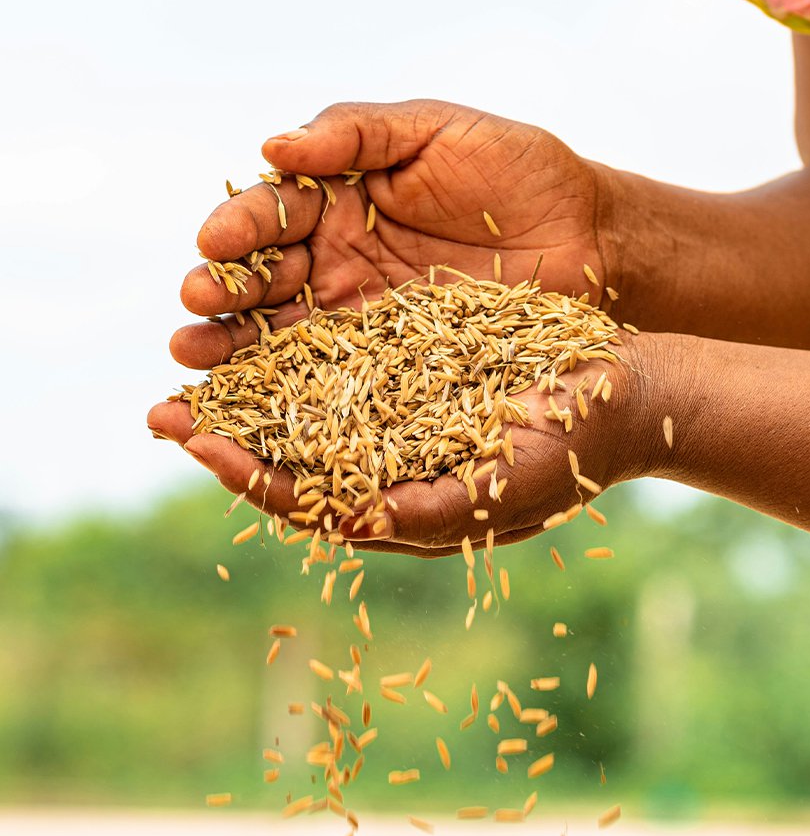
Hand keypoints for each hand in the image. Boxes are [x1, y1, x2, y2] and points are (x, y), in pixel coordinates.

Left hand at [147, 336, 654, 558]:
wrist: (620, 391)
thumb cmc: (574, 445)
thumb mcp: (511, 482)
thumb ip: (436, 508)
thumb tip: (358, 523)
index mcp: (400, 506)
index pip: (309, 501)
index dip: (251, 476)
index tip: (198, 443)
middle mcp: (387, 465)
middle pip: (290, 458)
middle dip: (227, 436)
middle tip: (163, 411)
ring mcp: (396, 417)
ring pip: (306, 407)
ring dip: (250, 384)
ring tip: (198, 354)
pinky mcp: (409, 369)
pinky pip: (341, 359)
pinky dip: (298, 342)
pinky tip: (267, 312)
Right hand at [169, 99, 614, 370]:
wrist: (588, 235)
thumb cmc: (518, 170)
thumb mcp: (438, 131)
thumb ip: (357, 132)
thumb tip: (272, 146)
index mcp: (341, 199)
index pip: (275, 212)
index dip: (242, 226)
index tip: (216, 242)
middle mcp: (340, 259)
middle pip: (265, 278)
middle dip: (223, 292)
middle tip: (193, 307)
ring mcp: (365, 316)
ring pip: (286, 333)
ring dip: (236, 345)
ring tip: (196, 358)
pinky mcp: (397, 362)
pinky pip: (338, 377)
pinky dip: (294, 391)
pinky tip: (255, 404)